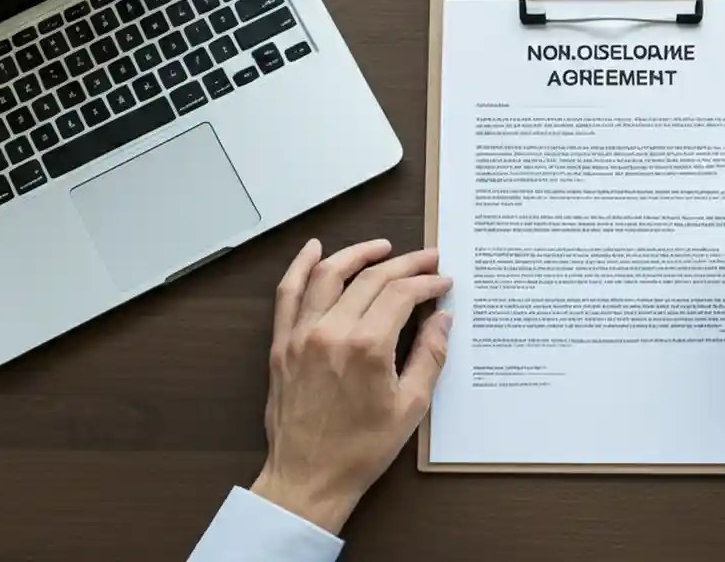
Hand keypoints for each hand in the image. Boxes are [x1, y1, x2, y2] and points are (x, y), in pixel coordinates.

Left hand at [250, 239, 452, 533]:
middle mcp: (331, 332)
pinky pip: (287, 294)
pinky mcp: (282, 345)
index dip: (427, 283)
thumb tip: (443, 319)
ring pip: (329, 275)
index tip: (443, 282)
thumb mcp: (411, 406)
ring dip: (358, 254)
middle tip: (427, 259)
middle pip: (372, 279)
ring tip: (382, 247)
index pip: (402, 295)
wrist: (308, 477)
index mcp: (367, 348)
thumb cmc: (360, 449)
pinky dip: (300, 266)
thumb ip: (430, 355)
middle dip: (404, 264)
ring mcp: (302, 336)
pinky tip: (314, 249)